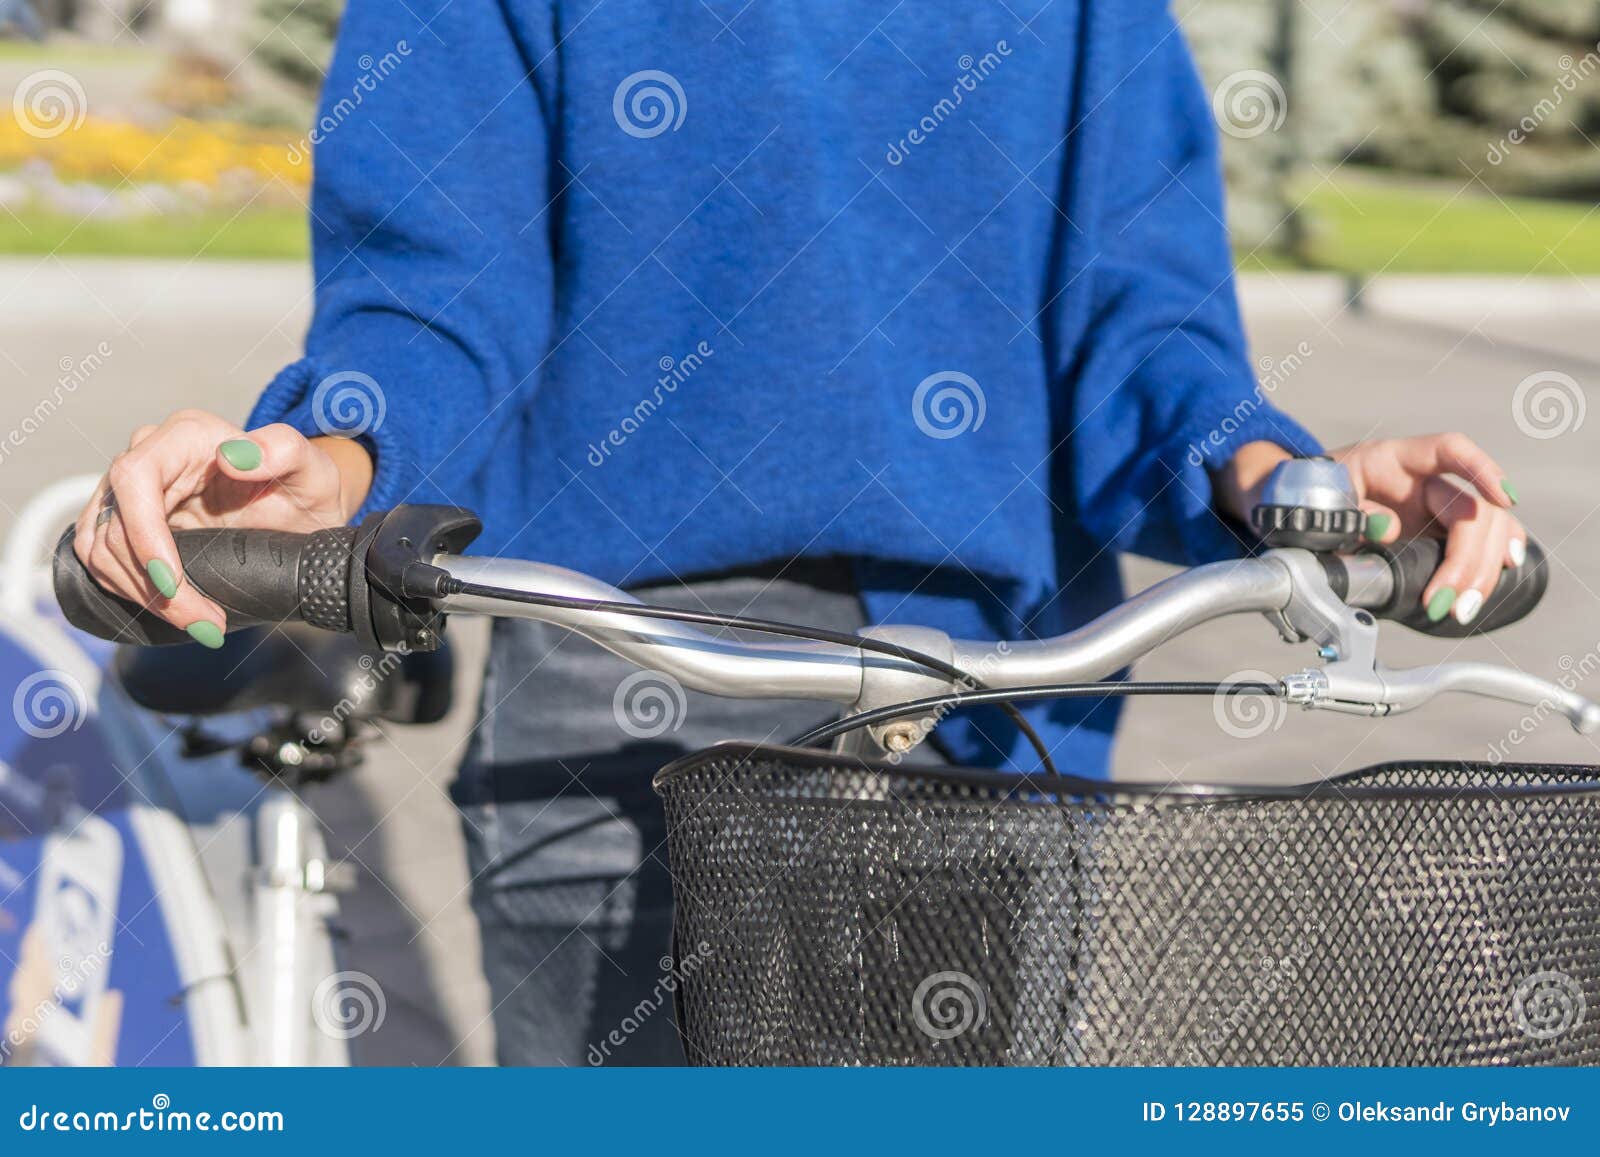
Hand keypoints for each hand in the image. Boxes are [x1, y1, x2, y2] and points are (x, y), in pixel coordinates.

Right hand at [72, 410, 373, 646]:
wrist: (302, 510)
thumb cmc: (309, 486)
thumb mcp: (314, 469)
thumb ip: (286, 451)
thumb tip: (234, 456)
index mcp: (188, 435)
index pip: (135, 478)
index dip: (143, 534)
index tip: (172, 582)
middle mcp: (150, 455)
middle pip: (114, 522)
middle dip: (151, 583)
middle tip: (202, 622)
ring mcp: (133, 491)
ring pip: (102, 546)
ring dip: (139, 595)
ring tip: (197, 622)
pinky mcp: (127, 522)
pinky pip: (102, 557)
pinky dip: (128, 591)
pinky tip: (171, 611)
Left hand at [1215, 434, 1523, 625]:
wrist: (1293, 506)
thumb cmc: (1306, 497)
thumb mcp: (1316, 500)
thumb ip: (1347, 512)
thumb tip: (1387, 529)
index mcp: (1391, 459)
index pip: (1448, 449)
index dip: (1481, 468)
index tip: (1505, 498)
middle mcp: (1422, 480)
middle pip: (1471, 508)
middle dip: (1468, 557)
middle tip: (1446, 601)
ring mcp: (1432, 506)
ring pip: (1482, 529)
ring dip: (1480, 570)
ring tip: (1462, 607)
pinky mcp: (1435, 532)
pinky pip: (1478, 540)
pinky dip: (1490, 560)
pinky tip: (1502, 576)